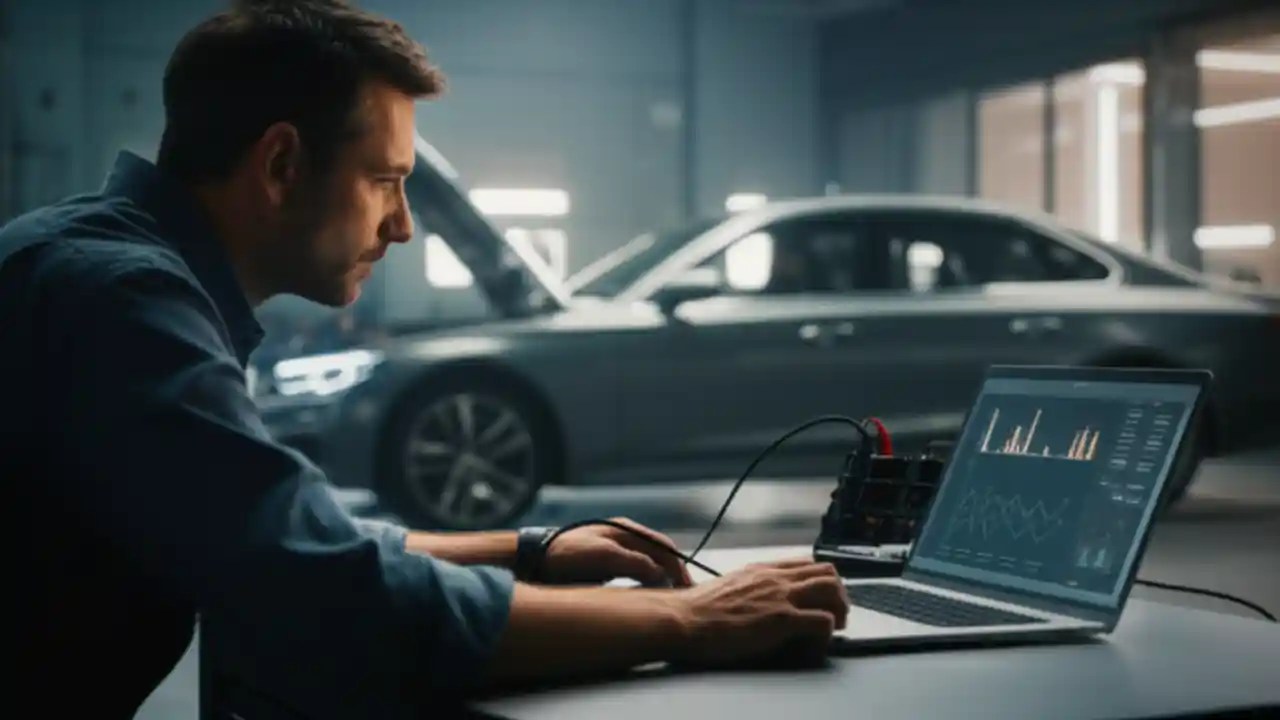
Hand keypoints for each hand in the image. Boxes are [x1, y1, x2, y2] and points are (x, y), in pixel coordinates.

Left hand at [541, 517, 693, 586]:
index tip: (687, 588)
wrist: (533, 560)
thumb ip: (634, 562)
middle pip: (658, 555)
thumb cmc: (566, 556)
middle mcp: (623, 536)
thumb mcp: (603, 557)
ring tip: (669, 600)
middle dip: (673, 574)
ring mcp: (613, 549)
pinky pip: (633, 573)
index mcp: (625, 529)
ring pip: (647, 564)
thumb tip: (662, 574)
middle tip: (683, 598)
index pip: (663, 547)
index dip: (678, 567)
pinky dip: (645, 584)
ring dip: (661, 580)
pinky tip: (646, 597)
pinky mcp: (604, 564)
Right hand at [671, 558, 847, 666]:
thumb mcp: (729, 587)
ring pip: (831, 589)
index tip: (821, 598)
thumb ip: (750, 589)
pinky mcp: (782, 620)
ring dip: (838, 609)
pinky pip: (823, 621)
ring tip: (833, 628)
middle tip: (834, 614)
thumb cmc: (697, 609)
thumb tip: (758, 602)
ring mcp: (781, 597)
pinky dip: (826, 634)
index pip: (806, 563)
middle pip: (826, 571)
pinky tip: (814, 645)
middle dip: (837, 593)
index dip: (820, 581)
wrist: (683, 618)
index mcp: (762, 569)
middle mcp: (776, 577)